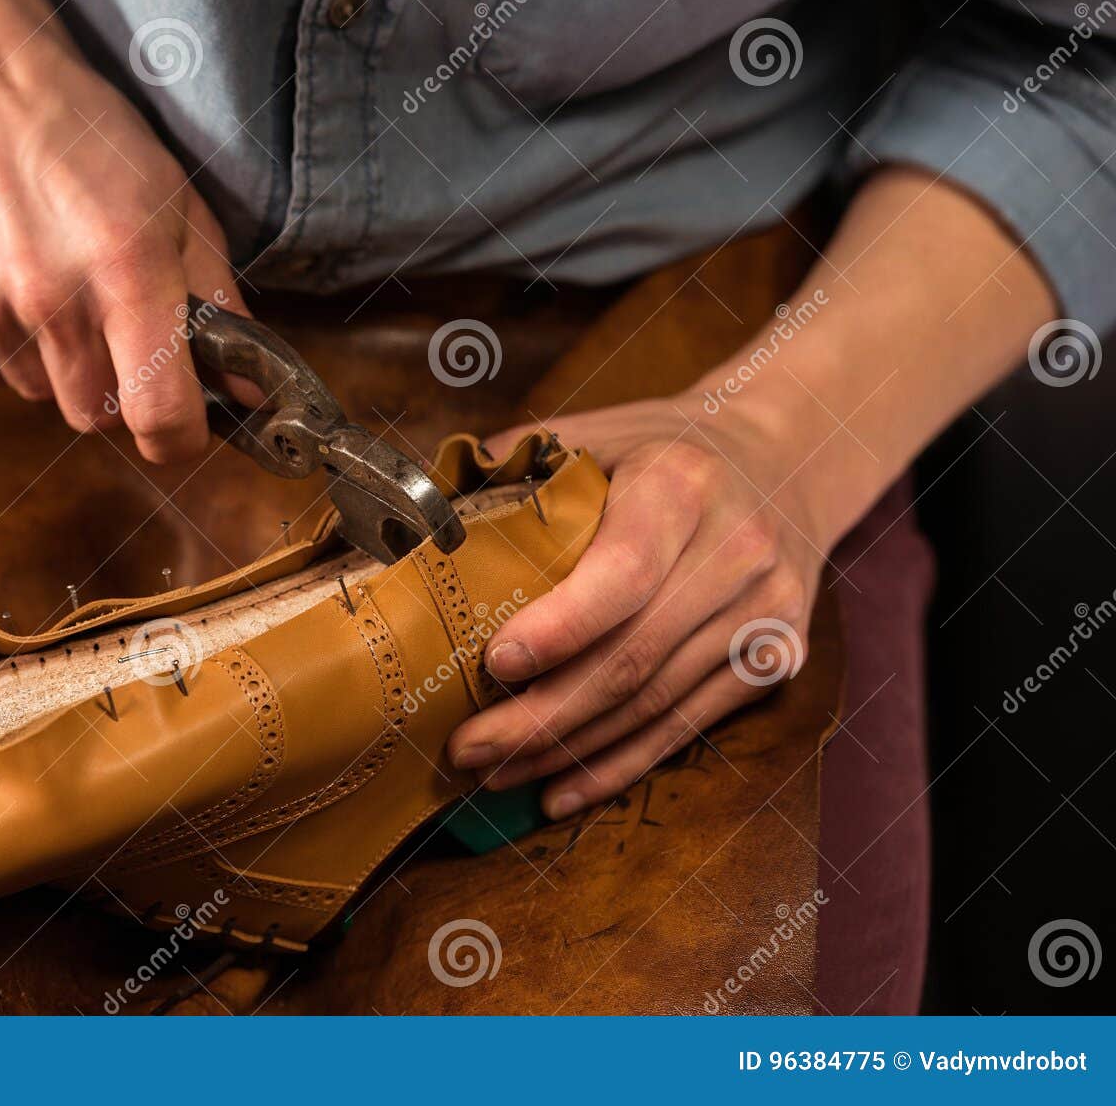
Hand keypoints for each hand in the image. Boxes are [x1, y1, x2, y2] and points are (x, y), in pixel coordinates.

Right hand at [0, 41, 245, 461]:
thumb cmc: (86, 138)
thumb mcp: (177, 202)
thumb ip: (218, 299)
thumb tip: (245, 386)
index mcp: (129, 271)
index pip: (159, 414)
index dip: (178, 440)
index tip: (180, 431)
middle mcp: (54, 298)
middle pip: (95, 415)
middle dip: (113, 387)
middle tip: (107, 324)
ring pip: (37, 394)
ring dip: (52, 362)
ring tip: (44, 281)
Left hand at [447, 395, 831, 819]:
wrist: (792, 456)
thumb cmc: (669, 447)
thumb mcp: (605, 429)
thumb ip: (522, 463)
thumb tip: (428, 513)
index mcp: (683, 487)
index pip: (624, 573)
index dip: (560, 628)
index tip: (495, 664)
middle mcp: (736, 552)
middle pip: (632, 657)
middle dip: (541, 715)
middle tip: (466, 747)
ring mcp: (764, 613)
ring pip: (655, 704)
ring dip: (567, 750)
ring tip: (495, 774)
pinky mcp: (775, 658)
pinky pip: (687, 726)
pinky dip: (619, 765)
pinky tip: (560, 791)